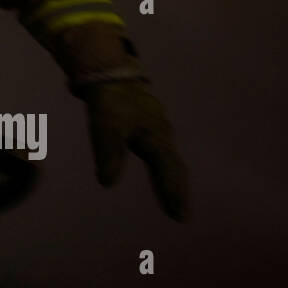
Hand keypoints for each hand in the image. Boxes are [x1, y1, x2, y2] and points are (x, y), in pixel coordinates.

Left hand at [77, 81, 188, 221]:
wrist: (110, 70)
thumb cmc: (110, 100)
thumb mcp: (105, 126)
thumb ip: (108, 153)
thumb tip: (107, 183)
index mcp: (156, 137)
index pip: (168, 169)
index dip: (173, 193)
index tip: (179, 217)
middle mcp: (163, 134)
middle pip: (174, 166)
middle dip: (178, 190)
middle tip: (182, 216)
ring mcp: (159, 127)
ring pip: (170, 157)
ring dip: (174, 179)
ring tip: (175, 201)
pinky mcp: (151, 122)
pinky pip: (163, 149)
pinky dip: (166, 166)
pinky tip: (163, 170)